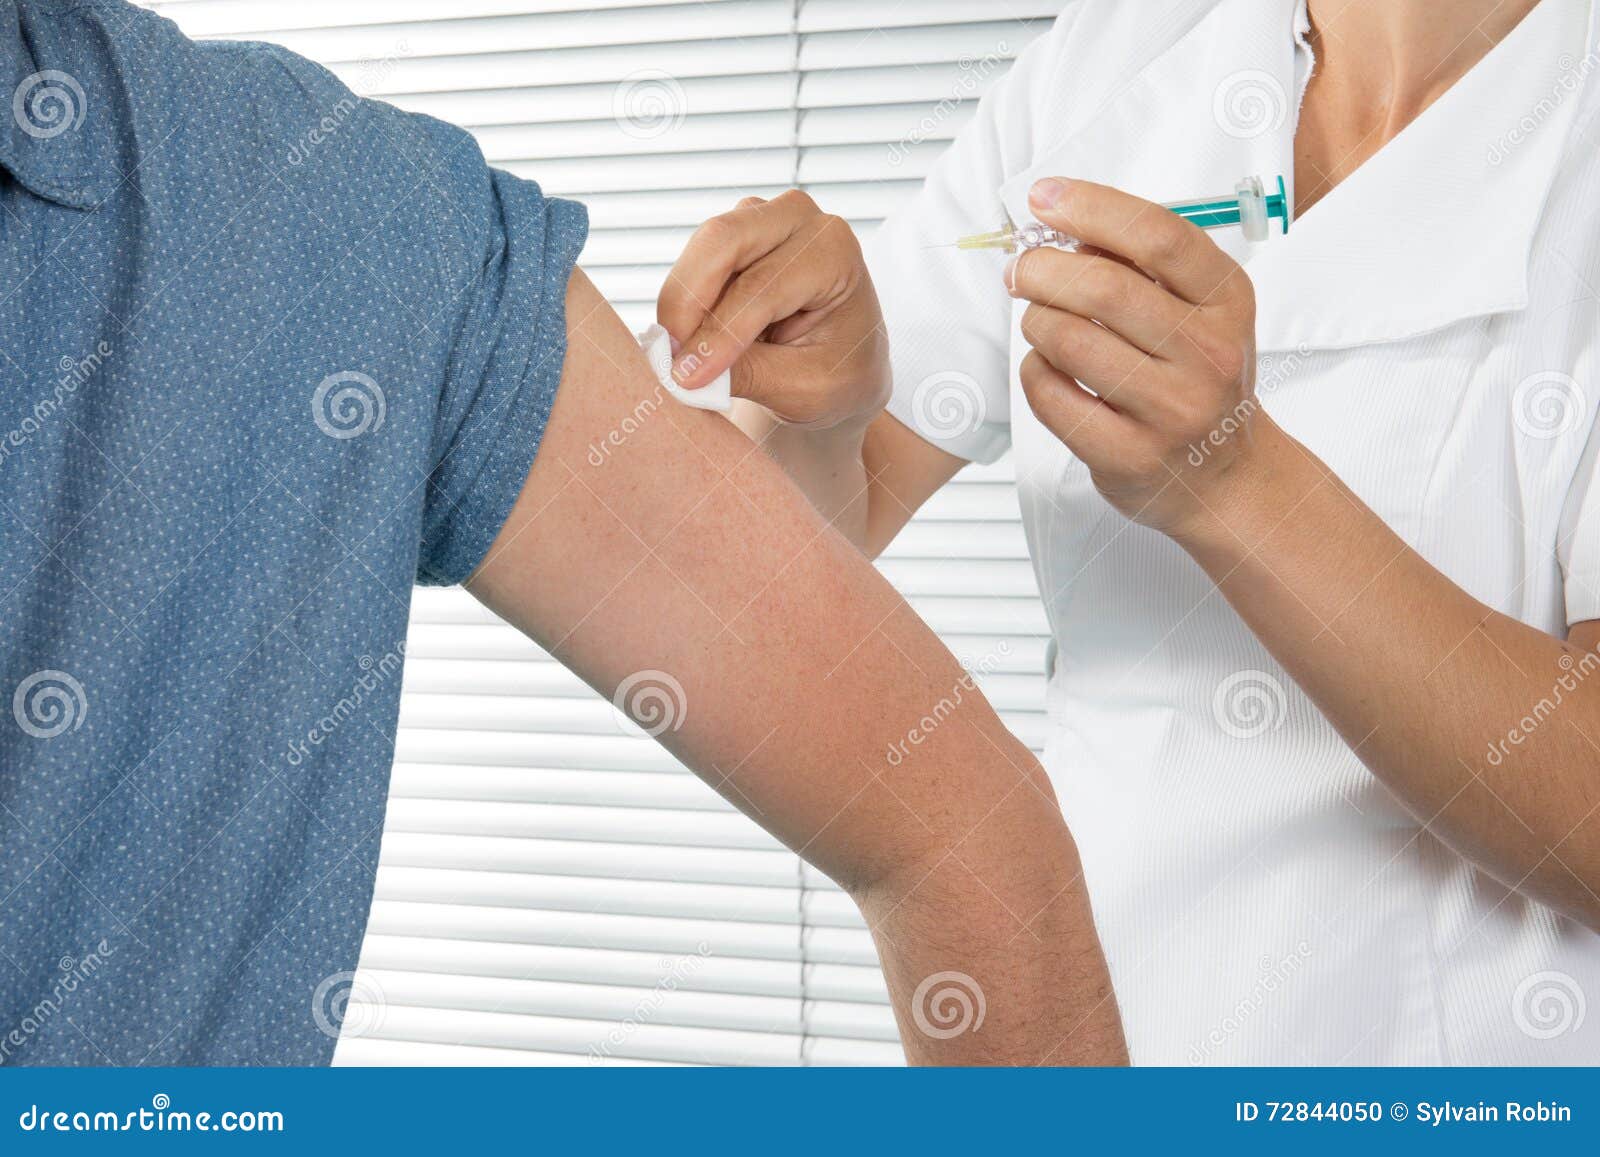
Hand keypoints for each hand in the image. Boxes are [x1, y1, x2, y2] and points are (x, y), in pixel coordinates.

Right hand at [658, 191, 889, 430]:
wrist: (843, 361)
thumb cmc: (837, 372)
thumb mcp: (803, 387)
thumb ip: (748, 374)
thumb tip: (684, 372)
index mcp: (834, 251)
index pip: (763, 285)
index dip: (720, 332)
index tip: (687, 377)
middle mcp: (800, 219)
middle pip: (723, 240)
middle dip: (687, 301)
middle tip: (670, 358)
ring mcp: (762, 218)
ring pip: (700, 250)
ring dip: (683, 305)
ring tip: (684, 358)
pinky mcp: (733, 233)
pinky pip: (693, 264)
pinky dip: (684, 304)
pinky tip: (692, 342)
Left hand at [1009, 177, 1266, 539]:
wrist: (1223, 475)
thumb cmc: (1195, 378)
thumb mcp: (1198, 312)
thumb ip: (1141, 266)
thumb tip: (1065, 228)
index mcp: (1227, 302)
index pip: (1158, 237)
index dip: (1092, 207)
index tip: (1043, 196)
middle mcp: (1208, 355)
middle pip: (1104, 289)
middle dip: (1043, 269)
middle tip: (1020, 270)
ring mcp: (1171, 411)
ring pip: (1070, 342)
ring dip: (1037, 322)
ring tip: (1040, 322)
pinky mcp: (1129, 456)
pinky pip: (1052, 396)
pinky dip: (1034, 371)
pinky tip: (1047, 368)